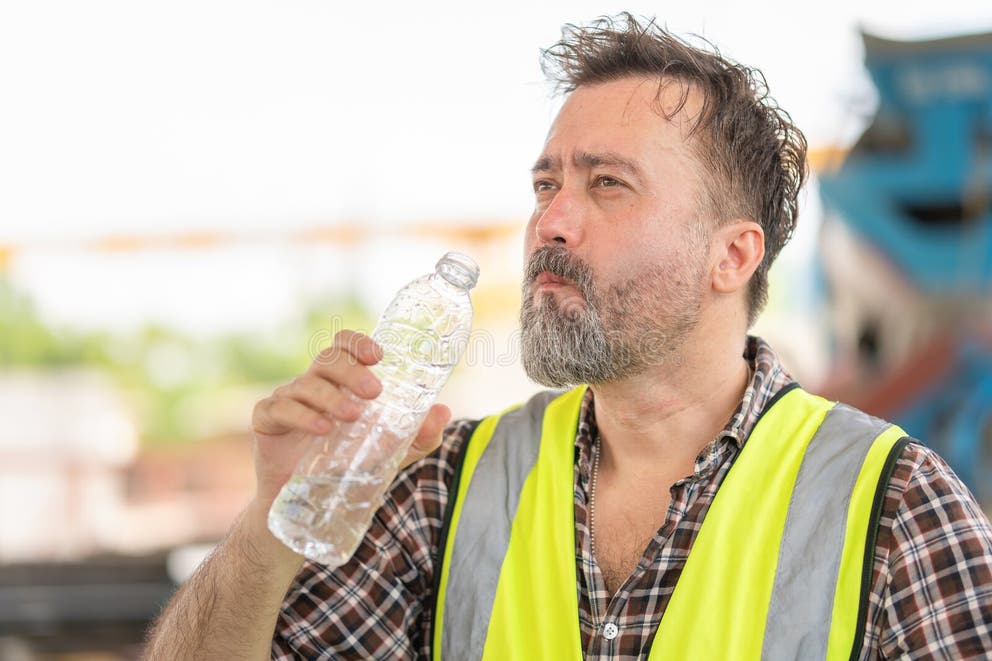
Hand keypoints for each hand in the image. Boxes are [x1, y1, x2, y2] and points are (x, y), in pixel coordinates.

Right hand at [250, 330, 450, 504]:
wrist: (309, 506)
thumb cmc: (349, 468)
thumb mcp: (392, 454)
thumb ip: (418, 436)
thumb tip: (443, 413)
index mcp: (340, 382)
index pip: (343, 346)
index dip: (357, 343)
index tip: (378, 355)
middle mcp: (313, 384)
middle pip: (328, 360)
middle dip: (351, 371)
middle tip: (374, 391)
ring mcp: (287, 400)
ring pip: (305, 384)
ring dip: (330, 397)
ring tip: (351, 416)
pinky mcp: (267, 421)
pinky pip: (279, 408)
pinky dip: (301, 416)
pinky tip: (321, 428)